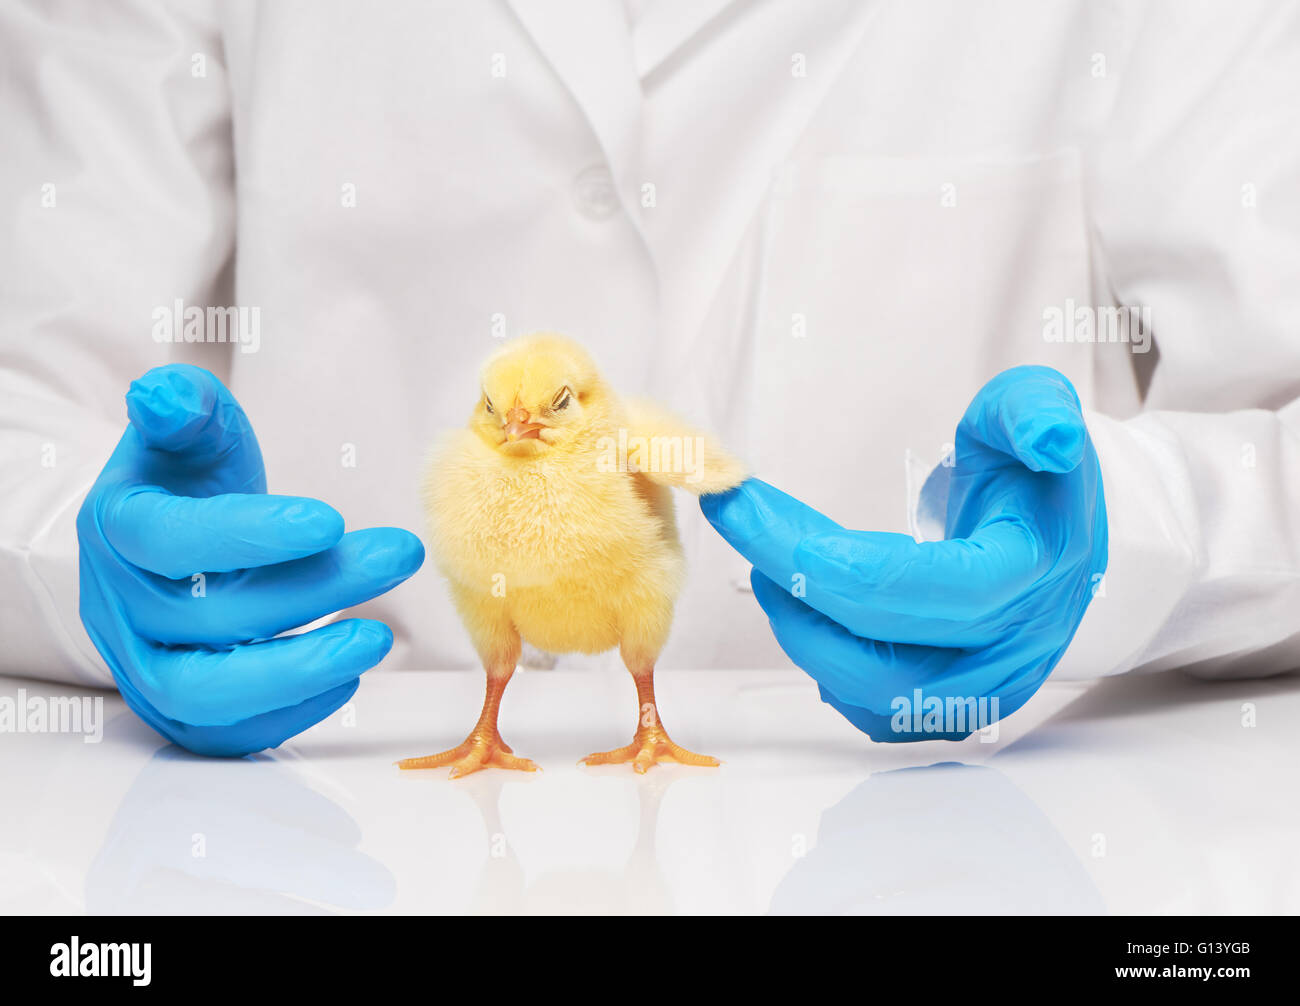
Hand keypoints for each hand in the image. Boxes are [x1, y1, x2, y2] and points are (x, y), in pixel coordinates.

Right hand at [77, 364, 424, 755]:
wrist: (170, 539)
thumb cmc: (190, 479)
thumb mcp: (190, 430)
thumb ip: (184, 408)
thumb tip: (166, 395)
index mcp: (117, 527)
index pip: (169, 540)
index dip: (248, 534)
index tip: (332, 519)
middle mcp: (121, 606)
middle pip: (204, 618)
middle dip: (310, 591)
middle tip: (396, 555)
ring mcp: (144, 664)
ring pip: (202, 695)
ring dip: (297, 672)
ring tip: (376, 639)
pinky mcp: (179, 707)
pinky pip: (224, 734)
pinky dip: (288, 713)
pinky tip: (349, 671)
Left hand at [701, 365, 1106, 741]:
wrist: (1058, 535)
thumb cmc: (1033, 473)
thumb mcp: (1035, 412)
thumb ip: (1033, 414)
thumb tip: (1050, 439)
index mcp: (1031, 573)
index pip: (929, 589)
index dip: (839, 564)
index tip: (770, 524)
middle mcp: (1012, 648)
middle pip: (885, 652)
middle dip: (797, 589)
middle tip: (744, 527)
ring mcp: (984, 688)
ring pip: (873, 694)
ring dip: (804, 633)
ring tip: (766, 567)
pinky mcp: (954, 707)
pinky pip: (875, 710)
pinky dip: (827, 664)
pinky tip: (800, 609)